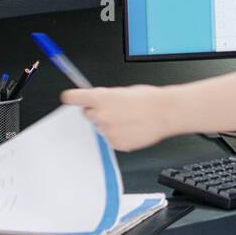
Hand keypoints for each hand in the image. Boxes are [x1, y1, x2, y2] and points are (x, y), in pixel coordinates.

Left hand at [61, 85, 175, 151]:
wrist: (165, 113)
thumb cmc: (149, 99)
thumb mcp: (123, 91)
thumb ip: (106, 96)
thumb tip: (97, 100)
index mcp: (101, 97)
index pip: (72, 98)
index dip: (71, 98)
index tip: (69, 98)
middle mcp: (100, 115)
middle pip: (87, 114)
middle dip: (96, 111)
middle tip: (114, 110)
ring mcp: (107, 131)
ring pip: (100, 128)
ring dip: (109, 124)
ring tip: (129, 119)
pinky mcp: (115, 143)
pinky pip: (110, 140)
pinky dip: (119, 135)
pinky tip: (132, 128)